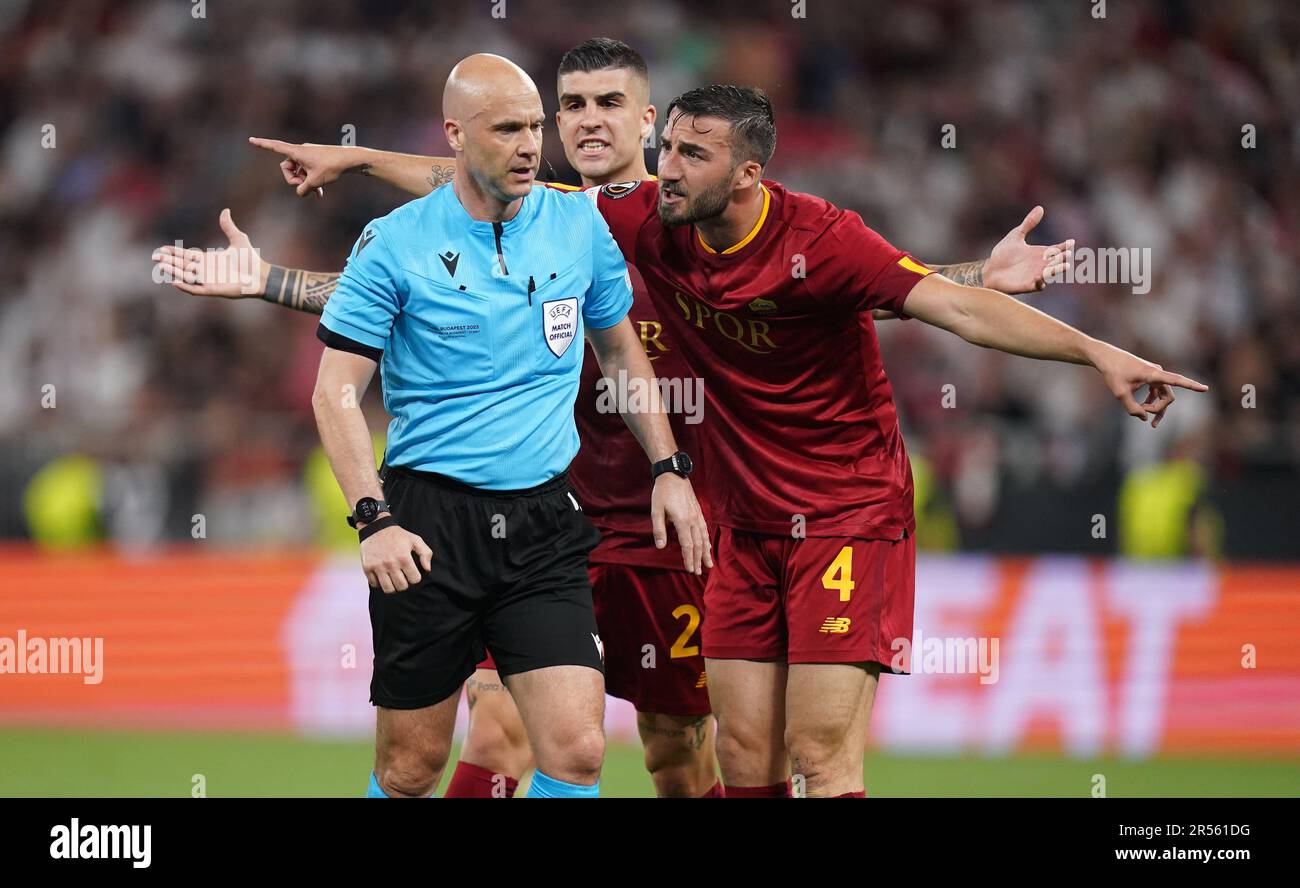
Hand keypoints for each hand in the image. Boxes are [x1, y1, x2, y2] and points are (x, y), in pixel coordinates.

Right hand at [152, 209, 265, 297]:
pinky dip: (185, 286)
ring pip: (186, 276)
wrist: (260, 275)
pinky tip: (174, 281)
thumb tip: (225, 211)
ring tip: (161, 266)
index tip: (161, 249)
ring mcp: (208, 280)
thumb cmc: (251, 260)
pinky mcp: (213, 289)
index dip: (174, 253)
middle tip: (154, 257)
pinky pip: (195, 289)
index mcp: (209, 259)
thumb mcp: (238, 239)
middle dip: (169, 261)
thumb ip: (228, 226)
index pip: (187, 256)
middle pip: (182, 265)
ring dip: (173, 271)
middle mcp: (206, 270)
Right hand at [249, 137, 362, 196]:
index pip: (275, 147)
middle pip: (287, 167)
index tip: (251, 140)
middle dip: (293, 180)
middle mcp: (301, 151)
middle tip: (304, 187)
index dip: (262, 144)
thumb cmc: (332, 167)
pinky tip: (320, 194)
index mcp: (297, 152)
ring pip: (299, 172)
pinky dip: (311, 182)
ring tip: (316, 193)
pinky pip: (308, 172)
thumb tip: (300, 192)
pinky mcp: (316, 160)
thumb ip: (303, 189)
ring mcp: (309, 156)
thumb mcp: (315, 181)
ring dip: (305, 183)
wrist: (350, 159)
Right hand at [360, 521, 433, 592]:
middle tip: (402, 577)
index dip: (415, 577)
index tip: (412, 573)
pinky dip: (379, 583)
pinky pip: (374, 585)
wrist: (375, 528)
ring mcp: (378, 567)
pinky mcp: (367, 568)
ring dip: (393, 587)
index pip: (414, 579)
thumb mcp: (415, 540)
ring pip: (388, 589)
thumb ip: (426, 553)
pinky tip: (382, 576)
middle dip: (404, 583)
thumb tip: (427, 569)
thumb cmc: (398, 535)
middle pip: (402, 587)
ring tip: (393, 579)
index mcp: (404, 557)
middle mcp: (391, 564)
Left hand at [650, 474, 712, 574]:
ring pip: (704, 537)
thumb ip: (659, 529)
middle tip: (698, 572)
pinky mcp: (698, 511)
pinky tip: (707, 545)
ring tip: (709, 564)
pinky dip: (707, 540)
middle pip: (698, 544)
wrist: (673, 474)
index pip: (687, 545)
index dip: (689, 558)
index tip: (690, 569)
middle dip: (698, 559)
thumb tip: (660, 546)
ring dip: (706, 552)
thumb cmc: (662, 492)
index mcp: (682, 521)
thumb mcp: (656, 510)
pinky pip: (704, 529)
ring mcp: (697, 515)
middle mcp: (693, 519)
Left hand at [983, 206, 1073, 294]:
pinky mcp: (1027, 285)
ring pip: (1050, 273)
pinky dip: (1040, 283)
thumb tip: (1040, 208)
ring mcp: (1035, 275)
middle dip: (1062, 258)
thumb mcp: (1016, 235)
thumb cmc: (1003, 254)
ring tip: (1065, 266)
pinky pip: (1037, 286)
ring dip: (1057, 270)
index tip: (1071, 242)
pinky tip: (1041, 278)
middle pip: (1057, 261)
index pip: (1056, 249)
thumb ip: (1028, 223)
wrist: (990, 269)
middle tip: (1067, 254)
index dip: (1064, 246)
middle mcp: (1041, 265)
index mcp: (1040, 253)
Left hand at [1089, 342, 1208, 427]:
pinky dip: (1153, 401)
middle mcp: (1158, 372)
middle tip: (1147, 420)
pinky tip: (1144, 408)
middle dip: (1160, 410)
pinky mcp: (1151, 376)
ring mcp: (1155, 374)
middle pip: (1168, 397)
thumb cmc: (1112, 373)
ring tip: (1152, 424)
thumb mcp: (1119, 393)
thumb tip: (1144, 418)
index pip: (1176, 380)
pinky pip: (1158, 391)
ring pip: (1164, 395)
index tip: (1206, 389)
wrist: (1106, 357)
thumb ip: (1132, 408)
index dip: (1191, 385)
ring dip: (1158, 408)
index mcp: (1153, 374)